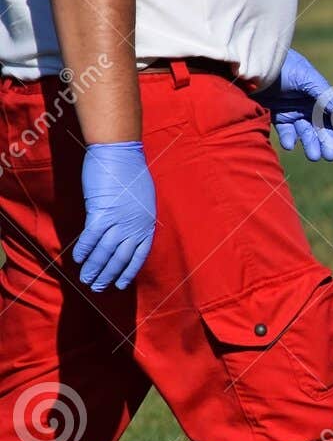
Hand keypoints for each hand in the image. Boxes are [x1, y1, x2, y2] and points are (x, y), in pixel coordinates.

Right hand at [73, 142, 155, 291]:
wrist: (120, 153)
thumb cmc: (131, 172)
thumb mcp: (142, 199)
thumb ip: (135, 217)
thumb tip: (125, 230)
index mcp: (147, 223)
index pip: (139, 255)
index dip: (128, 271)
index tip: (120, 283)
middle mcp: (135, 225)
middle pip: (120, 257)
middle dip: (108, 274)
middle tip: (98, 288)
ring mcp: (119, 219)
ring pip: (105, 251)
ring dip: (94, 267)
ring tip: (86, 280)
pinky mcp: (101, 212)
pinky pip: (92, 237)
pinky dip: (84, 250)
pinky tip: (77, 259)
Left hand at [258, 49, 332, 161]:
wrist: (253, 63)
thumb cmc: (283, 65)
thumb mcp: (306, 77)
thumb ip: (324, 95)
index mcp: (320, 94)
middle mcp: (309, 104)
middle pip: (322, 127)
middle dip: (328, 141)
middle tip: (330, 156)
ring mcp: (293, 111)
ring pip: (306, 132)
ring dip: (310, 144)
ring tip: (313, 156)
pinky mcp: (277, 115)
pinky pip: (286, 131)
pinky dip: (289, 139)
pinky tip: (289, 144)